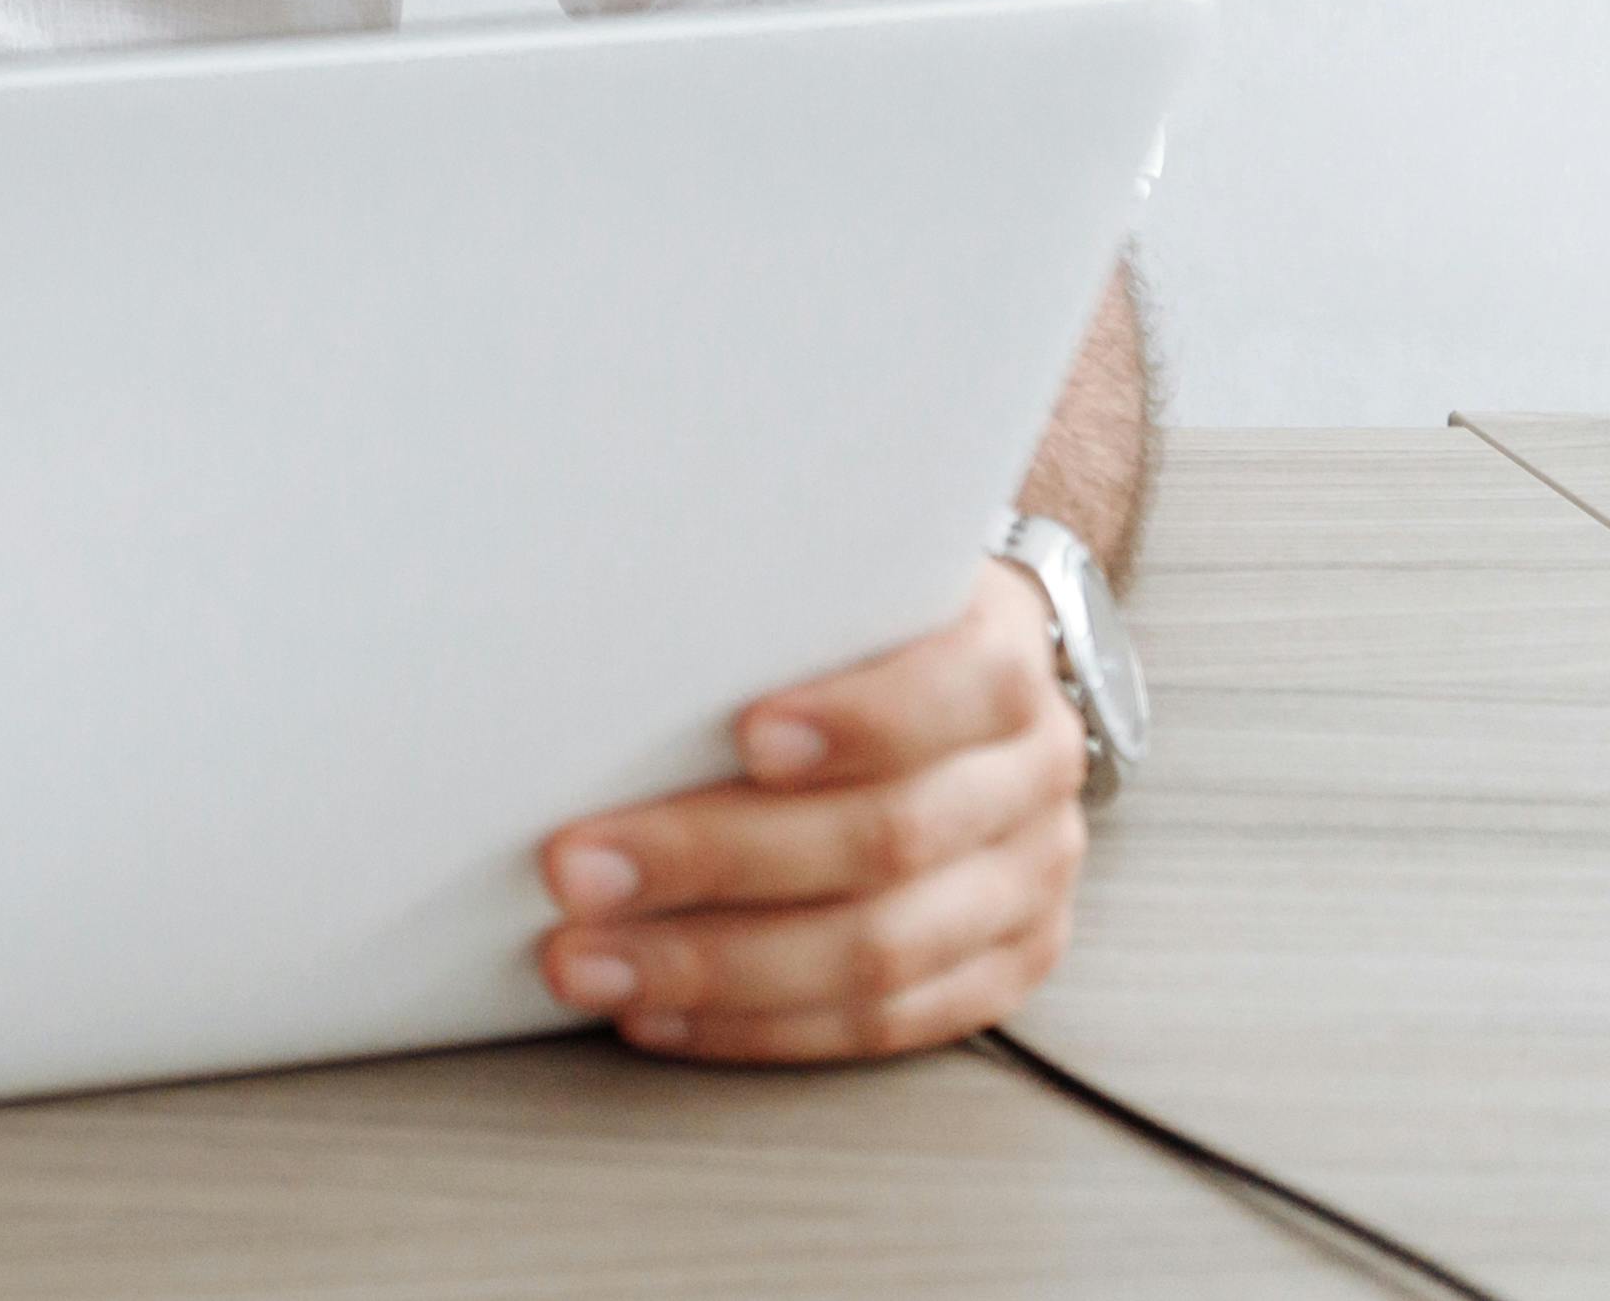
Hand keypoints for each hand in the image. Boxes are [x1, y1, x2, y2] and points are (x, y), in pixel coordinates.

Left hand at [531, 561, 1086, 1061]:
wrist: (963, 688)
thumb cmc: (858, 631)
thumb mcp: (834, 583)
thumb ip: (764, 606)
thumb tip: (595, 646)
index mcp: (1003, 657)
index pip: (962, 685)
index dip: (859, 718)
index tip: (746, 735)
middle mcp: (1032, 775)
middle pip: (888, 837)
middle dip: (715, 859)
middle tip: (578, 870)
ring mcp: (1026, 884)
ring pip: (878, 953)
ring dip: (712, 968)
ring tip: (589, 964)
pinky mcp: (1000, 969)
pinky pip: (879, 1025)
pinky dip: (758, 1027)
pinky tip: (658, 1012)